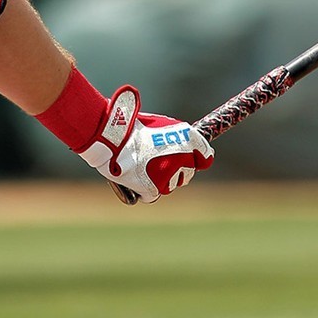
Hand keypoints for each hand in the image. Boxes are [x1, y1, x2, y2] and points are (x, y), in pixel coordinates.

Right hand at [79, 86, 213, 203]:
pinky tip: (136, 178)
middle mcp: (182, 156)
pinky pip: (153, 195)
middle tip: (158, 161)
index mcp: (187, 136)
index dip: (198, 158)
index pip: (205, 156)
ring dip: (160, 179)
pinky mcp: (153, 188)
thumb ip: (180, 137)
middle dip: (177, 170)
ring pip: (170, 185)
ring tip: (143, 166)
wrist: (112, 136)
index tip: (192, 160)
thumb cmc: (133, 127)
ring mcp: (168, 174)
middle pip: (188, 173)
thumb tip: (197, 151)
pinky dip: (144, 190)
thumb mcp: (161, 123)